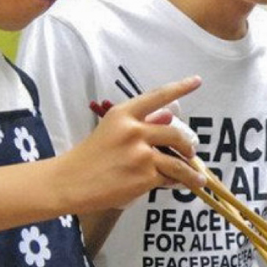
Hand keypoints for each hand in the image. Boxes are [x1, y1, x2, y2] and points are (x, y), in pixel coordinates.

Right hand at [57, 76, 204, 212]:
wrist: (69, 182)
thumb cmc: (89, 157)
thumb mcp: (111, 131)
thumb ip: (140, 124)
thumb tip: (169, 116)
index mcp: (123, 114)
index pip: (157, 96)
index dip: (180, 87)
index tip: (197, 80)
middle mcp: (134, 130)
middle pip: (175, 134)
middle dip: (187, 146)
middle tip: (190, 153)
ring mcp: (141, 154)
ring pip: (178, 161)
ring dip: (191, 172)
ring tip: (197, 178)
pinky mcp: (145, 176)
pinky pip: (169, 178)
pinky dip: (174, 183)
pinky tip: (174, 185)